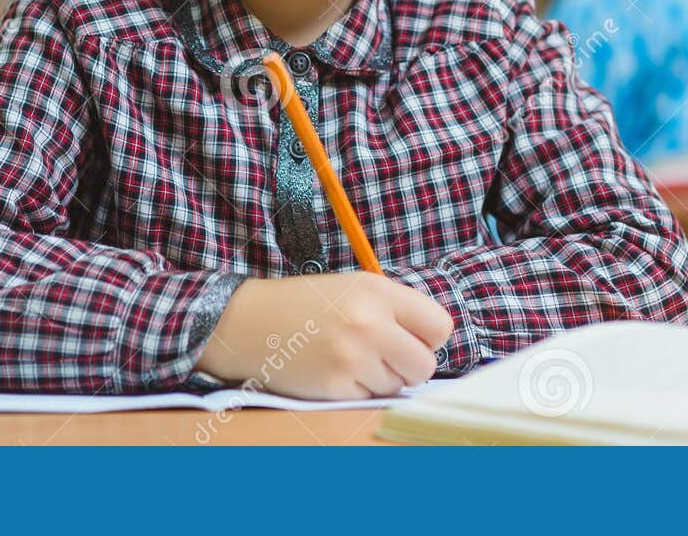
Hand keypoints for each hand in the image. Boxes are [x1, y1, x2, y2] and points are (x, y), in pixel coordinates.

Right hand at [193, 272, 452, 398]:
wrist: (248, 323)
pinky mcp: (335, 387)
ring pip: (397, 386)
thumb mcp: (353, 287)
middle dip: (409, 366)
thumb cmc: (306, 304)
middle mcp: (369, 323)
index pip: (439, 325)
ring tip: (349, 358)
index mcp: (377, 291)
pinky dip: (357, 391)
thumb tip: (433, 344)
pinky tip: (334, 371)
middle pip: (424, 364)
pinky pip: (369, 399)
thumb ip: (395, 309)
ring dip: (380, 379)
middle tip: (384, 356)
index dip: (429, 337)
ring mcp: (352, 357)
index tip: (413, 338)